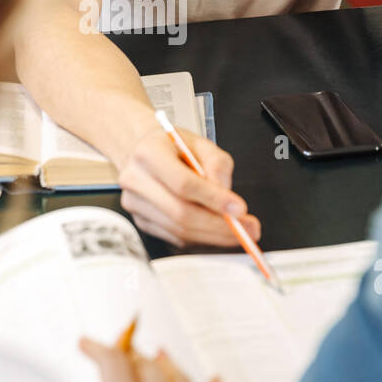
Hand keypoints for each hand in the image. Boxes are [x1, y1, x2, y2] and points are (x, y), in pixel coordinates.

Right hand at [115, 117, 260, 247]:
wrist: (143, 151)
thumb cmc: (173, 147)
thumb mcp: (201, 143)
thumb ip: (217, 164)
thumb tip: (226, 195)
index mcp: (149, 153)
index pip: (182, 183)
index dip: (213, 199)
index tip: (239, 209)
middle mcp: (135, 179)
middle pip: (180, 212)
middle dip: (218, 225)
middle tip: (246, 229)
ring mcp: (134, 203)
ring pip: (179, 230)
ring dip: (213, 235)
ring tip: (238, 232)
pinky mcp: (140, 221)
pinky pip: (174, 237)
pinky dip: (200, 238)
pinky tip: (215, 231)